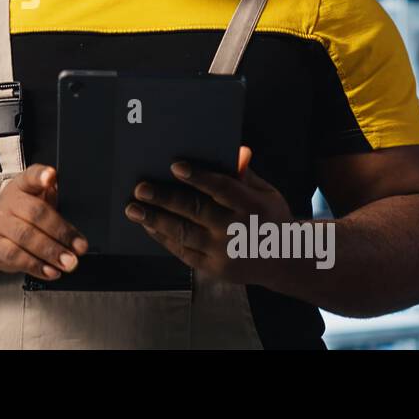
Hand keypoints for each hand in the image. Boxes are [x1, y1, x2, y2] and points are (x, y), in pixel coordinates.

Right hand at [0, 164, 88, 280]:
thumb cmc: (23, 215)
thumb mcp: (37, 199)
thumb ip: (55, 197)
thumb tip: (79, 200)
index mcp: (21, 186)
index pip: (30, 176)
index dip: (40, 175)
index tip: (51, 176)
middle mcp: (8, 203)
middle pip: (34, 213)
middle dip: (60, 232)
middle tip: (79, 247)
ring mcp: (0, 225)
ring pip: (25, 237)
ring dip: (51, 252)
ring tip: (69, 263)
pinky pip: (16, 257)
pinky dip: (36, 266)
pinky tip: (52, 271)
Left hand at [123, 146, 293, 283]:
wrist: (285, 261)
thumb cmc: (270, 217)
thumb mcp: (266, 192)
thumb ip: (246, 174)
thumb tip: (237, 150)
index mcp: (252, 206)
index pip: (223, 188)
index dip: (199, 177)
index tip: (175, 166)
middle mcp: (237, 230)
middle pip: (196, 211)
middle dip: (165, 198)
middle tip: (140, 188)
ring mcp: (224, 252)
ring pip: (184, 233)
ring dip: (155, 220)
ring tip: (132, 209)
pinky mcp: (213, 268)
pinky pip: (183, 251)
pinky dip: (164, 238)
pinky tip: (148, 225)